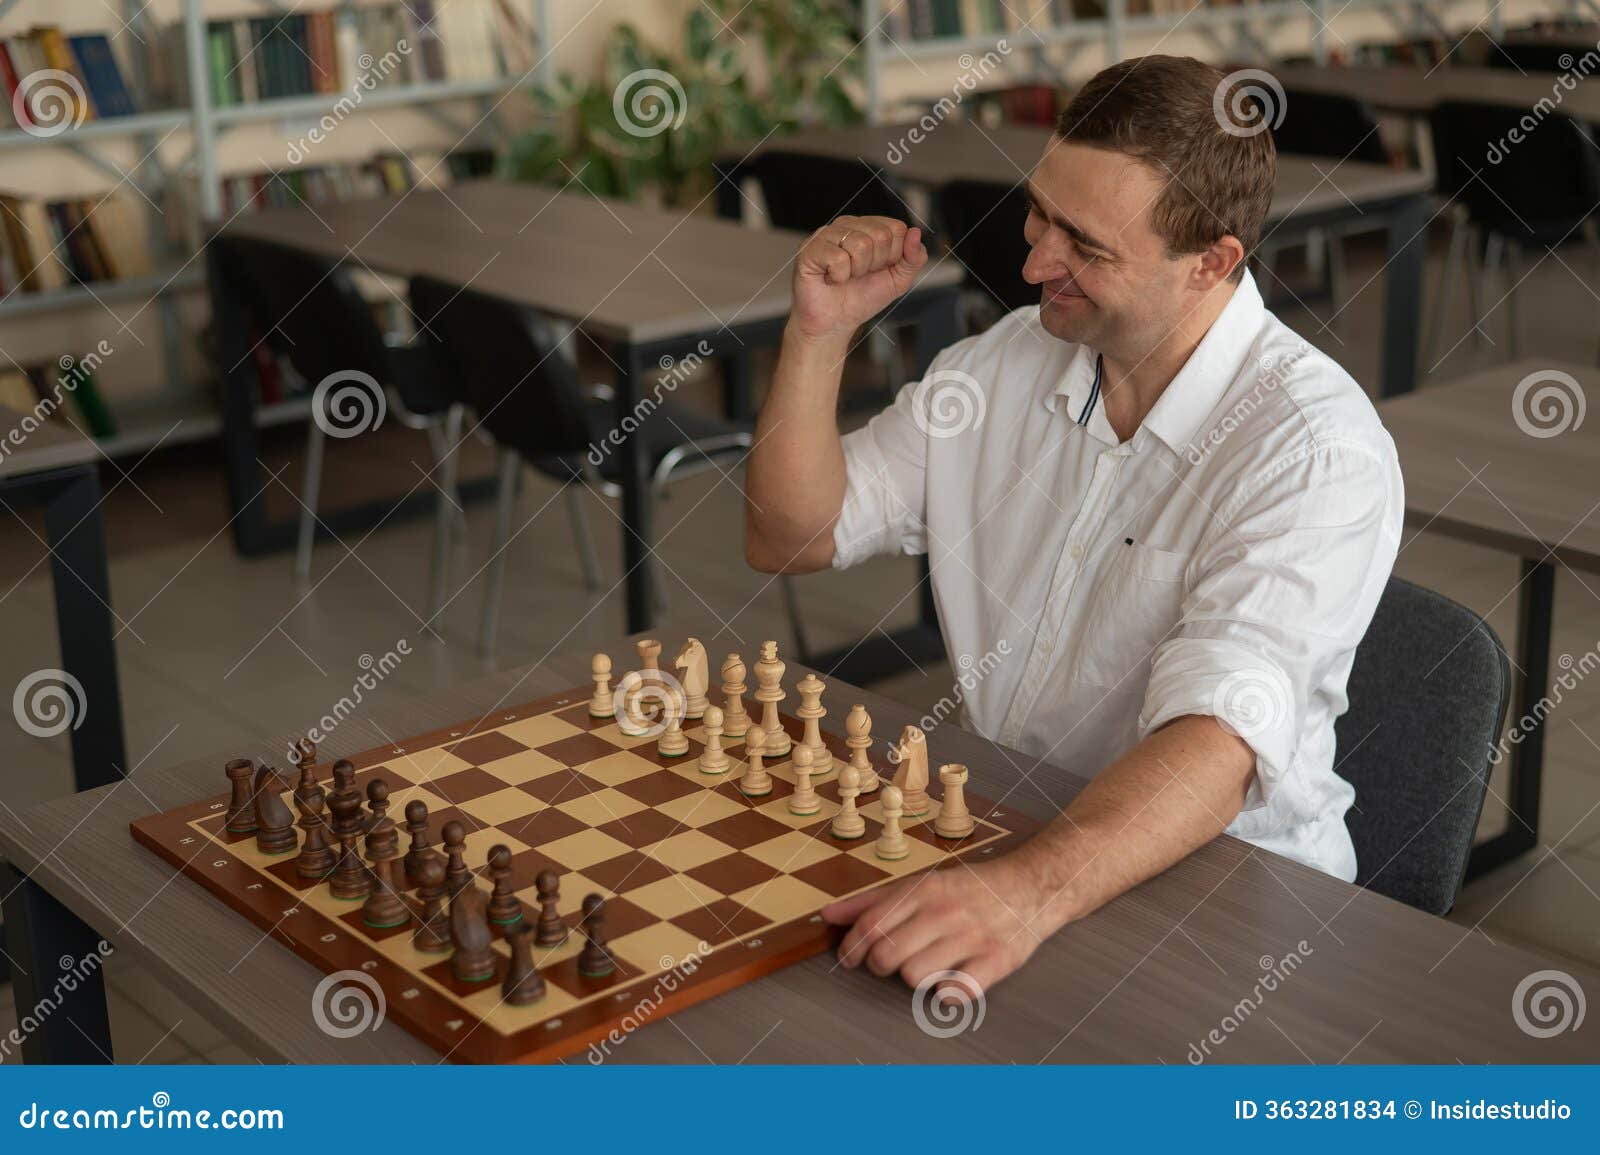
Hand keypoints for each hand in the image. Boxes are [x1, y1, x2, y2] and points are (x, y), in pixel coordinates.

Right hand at [790, 215, 927, 340]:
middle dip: (875, 264)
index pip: (896, 228)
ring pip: (860, 245)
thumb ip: (914, 258)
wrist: (834, 324)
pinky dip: (839, 277)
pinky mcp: (810, 250)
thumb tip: (916, 232)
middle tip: (860, 275)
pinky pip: (838, 258)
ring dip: (857, 271)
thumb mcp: (897, 280)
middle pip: (881, 235)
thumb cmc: (860, 299)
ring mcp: (826, 235)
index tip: (878, 269)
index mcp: (868, 227)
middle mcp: (847, 225)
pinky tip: (832, 279)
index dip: (893, 255)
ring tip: (846, 277)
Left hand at [820, 859, 1054, 995]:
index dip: (852, 948)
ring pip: (915, 977)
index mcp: (923, 891)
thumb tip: (827, 915)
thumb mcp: (921, 883)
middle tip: (890, 963)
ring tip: (928, 966)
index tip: (851, 958)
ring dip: (915, 979)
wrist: (1030, 885)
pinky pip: (956, 993)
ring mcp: (970, 936)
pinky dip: (948, 994)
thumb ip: (872, 901)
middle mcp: (944, 912)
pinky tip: (952, 981)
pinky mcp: (995, 960)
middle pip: (888, 956)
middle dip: (881, 966)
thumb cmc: (970, 888)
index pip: (870, 925)